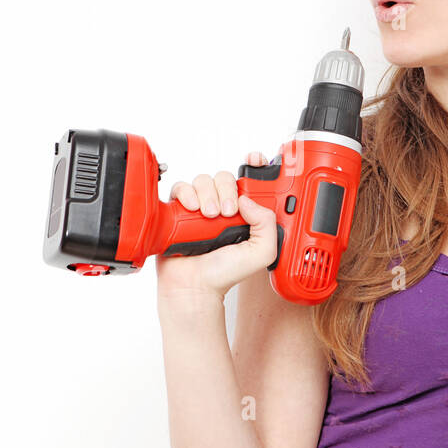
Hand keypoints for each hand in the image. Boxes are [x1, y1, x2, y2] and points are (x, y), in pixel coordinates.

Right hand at [154, 151, 280, 302]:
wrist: (194, 287)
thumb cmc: (224, 274)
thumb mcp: (261, 253)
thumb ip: (267, 225)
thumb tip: (248, 199)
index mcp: (245, 213)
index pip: (250, 181)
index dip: (255, 166)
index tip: (255, 160)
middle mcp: (223, 206)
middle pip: (225, 177)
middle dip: (228, 190)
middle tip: (228, 212)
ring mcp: (201, 207)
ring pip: (204, 180)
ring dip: (208, 195)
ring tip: (209, 217)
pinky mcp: (180, 210)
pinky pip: (181, 188)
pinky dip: (187, 195)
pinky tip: (192, 210)